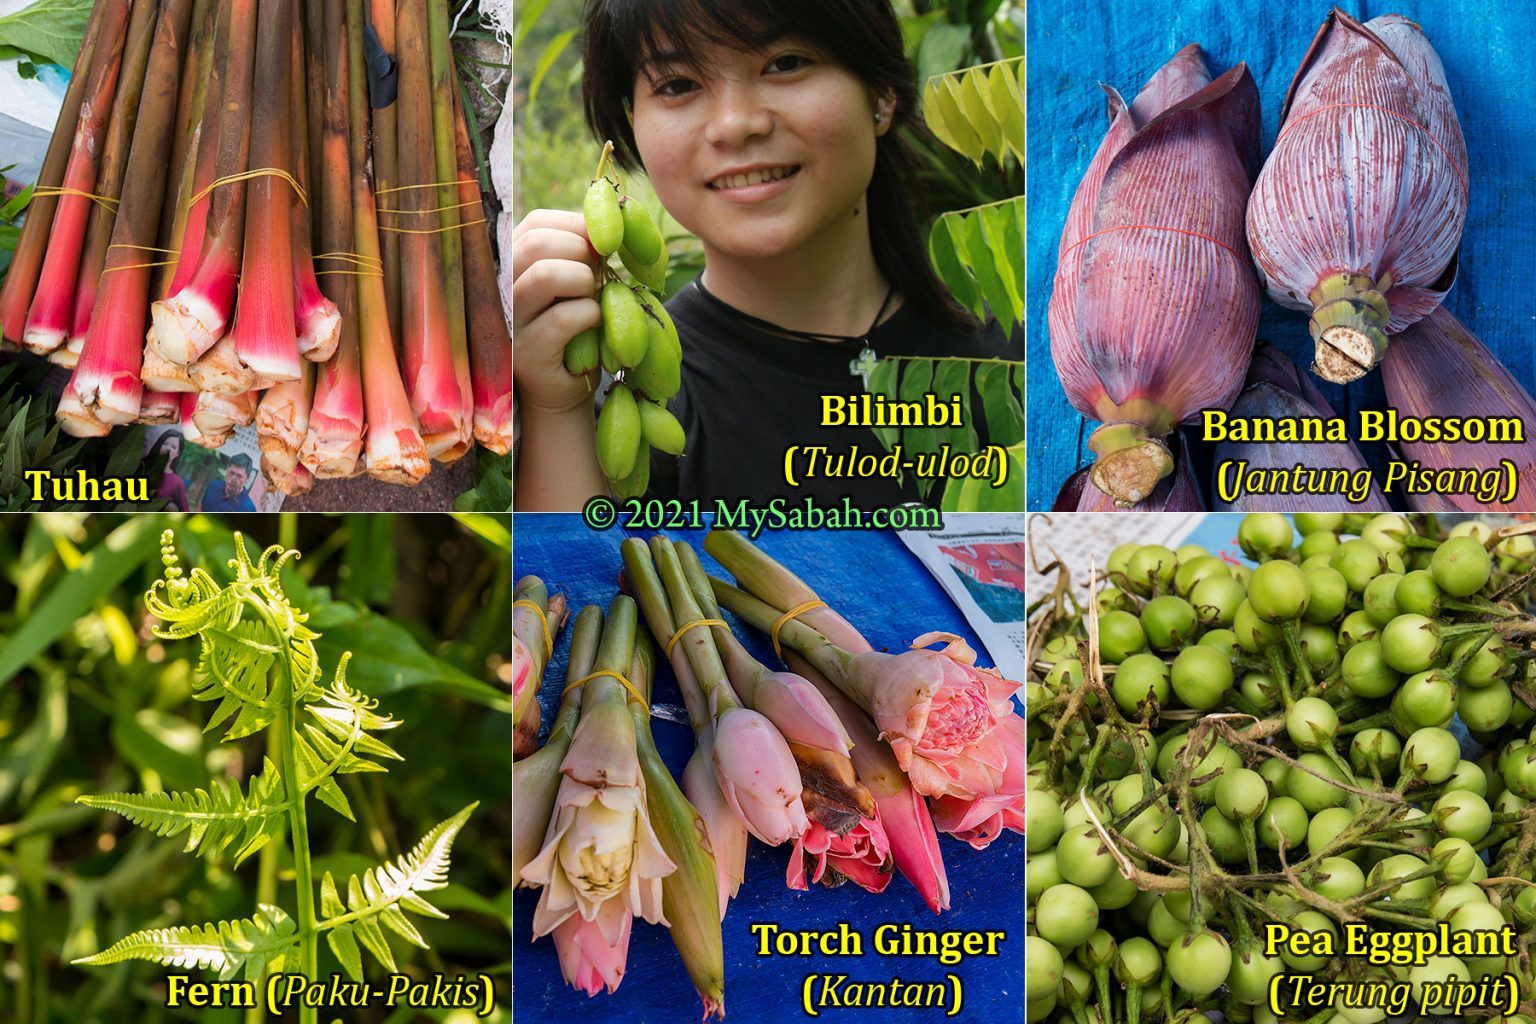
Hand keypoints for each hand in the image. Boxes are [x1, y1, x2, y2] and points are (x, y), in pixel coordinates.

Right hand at [512, 209, 602, 413]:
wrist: (564, 389)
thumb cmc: (572, 329)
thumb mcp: (572, 284)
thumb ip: (579, 253)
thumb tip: (606, 225)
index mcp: (510, 263)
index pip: (536, 223)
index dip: (576, 226)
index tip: (600, 246)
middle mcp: (499, 288)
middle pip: (537, 243)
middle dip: (581, 253)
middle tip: (598, 276)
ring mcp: (508, 322)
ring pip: (546, 275)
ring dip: (584, 281)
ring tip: (593, 298)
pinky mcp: (526, 353)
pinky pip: (563, 318)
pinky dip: (591, 315)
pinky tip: (595, 324)